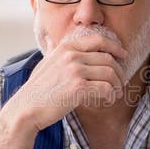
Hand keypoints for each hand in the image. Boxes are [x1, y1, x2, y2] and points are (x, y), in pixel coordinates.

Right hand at [8, 34, 128, 132]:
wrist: (27, 108)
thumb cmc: (37, 90)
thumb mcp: (44, 63)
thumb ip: (53, 51)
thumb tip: (51, 41)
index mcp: (65, 47)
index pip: (98, 40)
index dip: (114, 47)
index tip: (123, 55)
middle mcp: (71, 55)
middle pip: (107, 58)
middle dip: (118, 72)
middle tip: (120, 83)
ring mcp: (75, 70)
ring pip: (109, 73)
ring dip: (117, 85)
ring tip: (115, 93)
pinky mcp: (78, 87)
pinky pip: (105, 88)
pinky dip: (111, 95)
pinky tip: (108, 100)